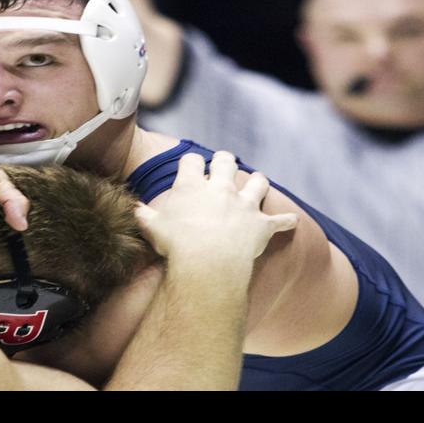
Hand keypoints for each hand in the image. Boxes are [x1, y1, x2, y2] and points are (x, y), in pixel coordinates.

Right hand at [134, 151, 297, 264]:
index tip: (189, 168)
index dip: (190, 163)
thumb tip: (132, 208)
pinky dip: (286, 221)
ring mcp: (245, 205)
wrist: (208, 262)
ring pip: (258, 182)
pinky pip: (280, 221)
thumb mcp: (150, 227)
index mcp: (192, 185)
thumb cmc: (176, 245)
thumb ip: (141, 214)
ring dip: (258, 182)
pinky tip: (292, 222)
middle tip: (222, 166)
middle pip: (225, 160)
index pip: (190, 160)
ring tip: (258, 183)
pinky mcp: (262, 225)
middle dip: (224, 161)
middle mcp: (221, 188)